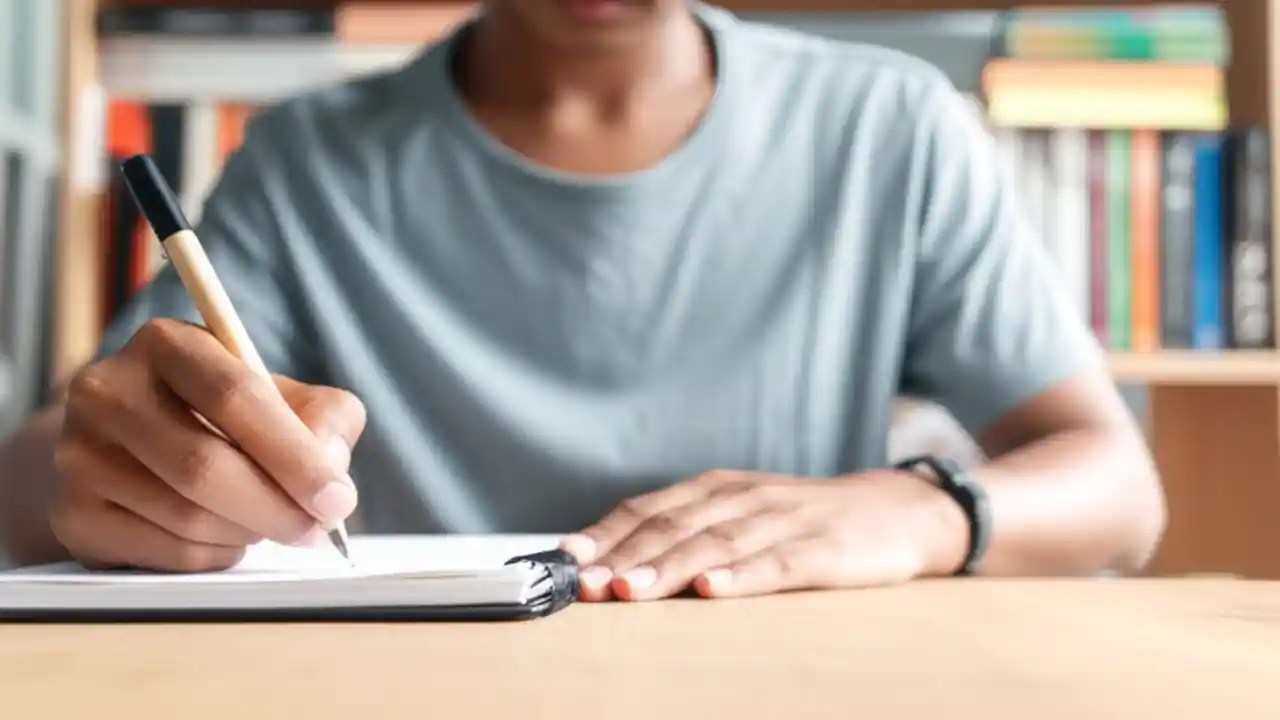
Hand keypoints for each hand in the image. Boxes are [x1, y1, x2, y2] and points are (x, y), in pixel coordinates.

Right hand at [50, 319, 365, 571]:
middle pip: (204, 465)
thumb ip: (325, 419)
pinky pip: (166, 552)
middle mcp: (107, 391)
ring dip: (249, 531)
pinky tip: (227, 536)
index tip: (336, 497)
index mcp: (167, 343)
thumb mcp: (285, 396)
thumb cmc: (228, 417)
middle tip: (316, 528)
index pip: (236, 396)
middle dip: (275, 506)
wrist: (138, 445)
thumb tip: (329, 474)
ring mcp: (79, 454)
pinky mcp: (74, 514)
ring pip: (187, 516)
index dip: (293, 454)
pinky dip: (216, 554)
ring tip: (269, 521)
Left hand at [560, 469, 967, 600]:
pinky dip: (741, 577)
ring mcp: (782, 521)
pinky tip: (712, 591)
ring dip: (668, 567)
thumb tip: (614, 567)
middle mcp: (742, 498)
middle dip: (623, 557)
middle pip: (673, 527)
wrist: (897, 510)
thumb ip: (688, 533)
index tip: (564, 564)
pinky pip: (776, 564)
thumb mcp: (743, 516)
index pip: (648, 510)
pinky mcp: (822, 548)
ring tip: (629, 591)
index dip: (605, 536)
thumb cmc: (805, 521)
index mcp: (716, 490)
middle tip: (584, 586)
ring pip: (715, 544)